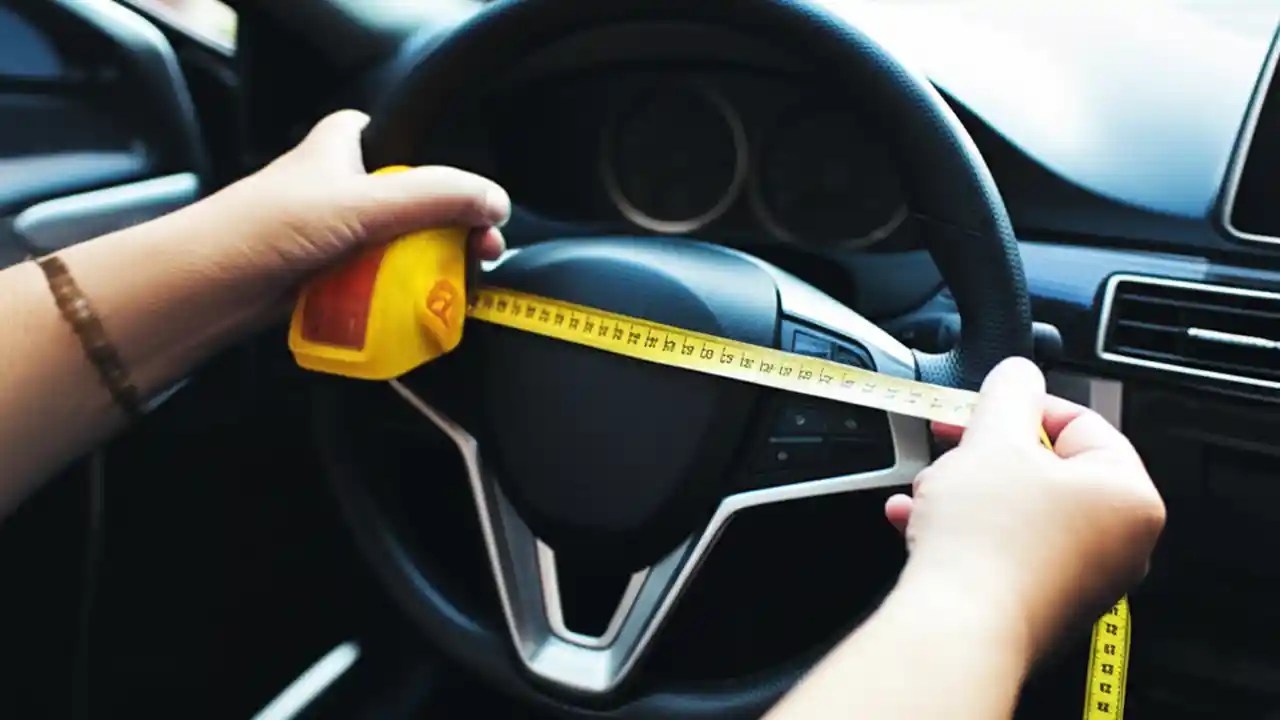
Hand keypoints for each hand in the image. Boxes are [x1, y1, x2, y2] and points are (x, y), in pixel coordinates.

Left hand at [200, 110, 509, 288]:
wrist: (207, 289)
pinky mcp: (329, 275)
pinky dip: (400, 293)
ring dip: (428, 266)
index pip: (407, 140)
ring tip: (457, 284)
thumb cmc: (267, 227)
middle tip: (480, 250)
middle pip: (416, 203)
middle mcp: (340, 185)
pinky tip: (420, 304)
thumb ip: (437, 198)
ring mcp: (335, 233)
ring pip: (401, 246)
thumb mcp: (365, 202)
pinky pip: (380, 281)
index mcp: (343, 145)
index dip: (443, 167)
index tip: (474, 199)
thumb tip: (497, 201)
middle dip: (449, 229)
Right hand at [885, 358, 1164, 661]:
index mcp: (1129, 497)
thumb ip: (1008, 392)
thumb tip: (1019, 371)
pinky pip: (1004, 553)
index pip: (1081, 424)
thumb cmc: (987, 539)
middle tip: (948, 445)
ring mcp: (1081, 582)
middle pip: (1046, 471)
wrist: (958, 629)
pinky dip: (965, 533)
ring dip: (965, 493)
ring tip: (925, 490)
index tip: (980, 405)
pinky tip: (917, 523)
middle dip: (984, 455)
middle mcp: (1119, 545)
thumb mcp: (992, 439)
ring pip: (1019, 513)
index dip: (1021, 405)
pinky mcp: (1040, 608)